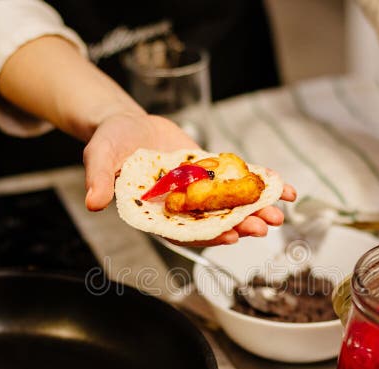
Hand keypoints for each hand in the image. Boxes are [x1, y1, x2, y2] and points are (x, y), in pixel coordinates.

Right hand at [83, 112, 296, 244]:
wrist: (126, 123)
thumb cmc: (110, 143)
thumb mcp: (99, 157)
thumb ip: (100, 180)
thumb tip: (93, 203)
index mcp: (157, 213)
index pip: (185, 230)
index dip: (208, 235)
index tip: (230, 235)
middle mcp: (182, 207)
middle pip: (215, 221)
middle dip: (241, 224)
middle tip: (264, 225)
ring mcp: (200, 191)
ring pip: (232, 205)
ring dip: (256, 209)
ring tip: (279, 213)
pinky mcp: (212, 173)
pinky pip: (239, 181)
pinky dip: (262, 184)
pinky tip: (285, 188)